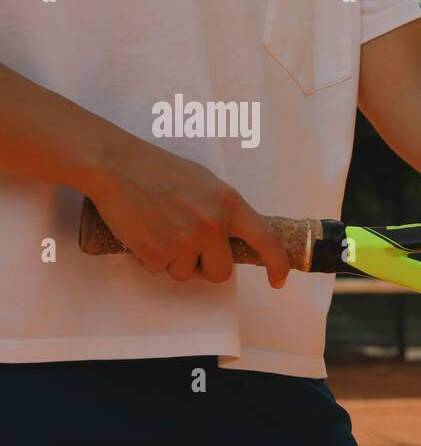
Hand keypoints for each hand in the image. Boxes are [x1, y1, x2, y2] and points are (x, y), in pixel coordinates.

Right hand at [83, 138, 289, 286]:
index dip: (277, 264)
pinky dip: (150, 258)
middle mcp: (213, 224)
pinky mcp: (158, 252)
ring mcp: (186, 240)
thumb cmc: (158, 169)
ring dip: (174, 261)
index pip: (266, 241)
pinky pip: (160, 270)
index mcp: (230, 204)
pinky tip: (144, 232)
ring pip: (187, 273)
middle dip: (205, 266)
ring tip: (159, 229)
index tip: (278, 280)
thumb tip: (235, 238)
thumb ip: (224, 211)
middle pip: (222, 271)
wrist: (115, 165)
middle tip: (185, 244)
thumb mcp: (206, 183)